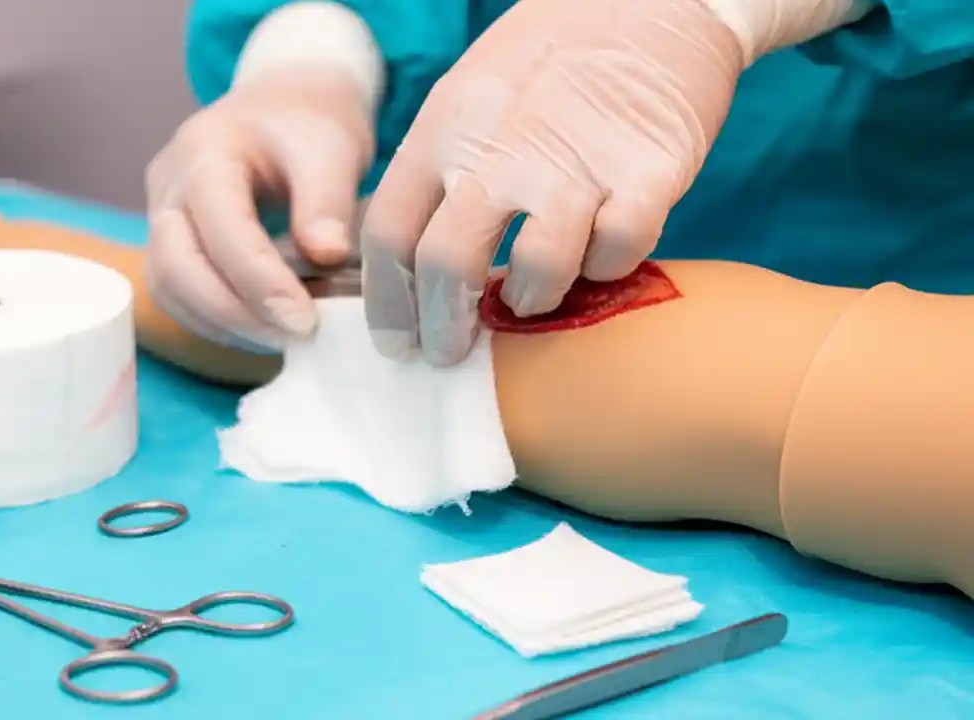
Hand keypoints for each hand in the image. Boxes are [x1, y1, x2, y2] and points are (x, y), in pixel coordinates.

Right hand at [145, 69, 373, 351]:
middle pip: (175, 264)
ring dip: (224, 323)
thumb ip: (328, 201)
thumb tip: (326, 257)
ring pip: (168, 287)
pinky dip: (216, 321)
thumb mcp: (332, 148)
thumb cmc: (308, 125)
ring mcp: (160, 216)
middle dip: (234, 312)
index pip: (219, 224)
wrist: (283, 108)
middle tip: (296, 335)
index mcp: (206, 150)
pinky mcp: (168, 244)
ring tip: (285, 336)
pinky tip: (264, 327)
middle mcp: (169, 184)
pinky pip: (177, 295)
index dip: (258, 280)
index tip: (304, 320)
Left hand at [360, 0, 744, 364]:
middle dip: (442, 326)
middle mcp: (500, 148)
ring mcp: (575, 160)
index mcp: (445, 129)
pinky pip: (619, 250)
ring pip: (537, 269)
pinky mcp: (648, 171)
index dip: (387, 302)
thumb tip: (417, 269)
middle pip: (446, 262)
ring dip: (530, 302)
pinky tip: (601, 255)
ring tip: (531, 301)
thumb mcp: (469, 99)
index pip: (390, 233)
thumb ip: (441, 174)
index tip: (396, 343)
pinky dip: (607, 267)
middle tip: (450, 352)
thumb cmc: (548, 63)